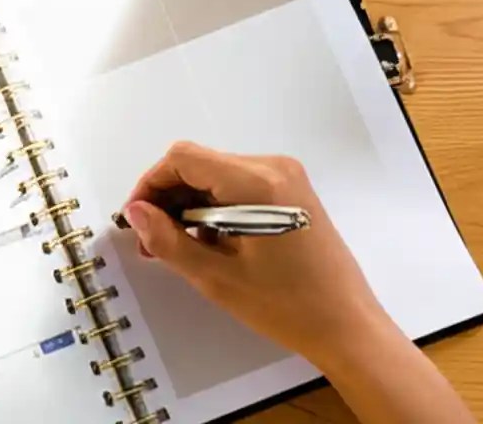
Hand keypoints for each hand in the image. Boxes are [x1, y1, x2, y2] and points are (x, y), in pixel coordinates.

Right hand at [120, 141, 386, 364]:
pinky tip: (209, 242)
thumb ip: (168, 240)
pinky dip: (215, 207)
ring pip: (216, 176)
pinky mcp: (292, 191)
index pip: (183, 159)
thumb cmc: (285, 305)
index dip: (151, 184)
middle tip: (151, 242)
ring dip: (189, 205)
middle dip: (168, 199)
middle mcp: (273, 167)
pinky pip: (238, 186)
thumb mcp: (216, 277)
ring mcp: (286, 177)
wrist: (347, 325)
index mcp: (255, 183)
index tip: (136, 220)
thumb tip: (135, 212)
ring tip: (177, 247)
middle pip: (199, 165)